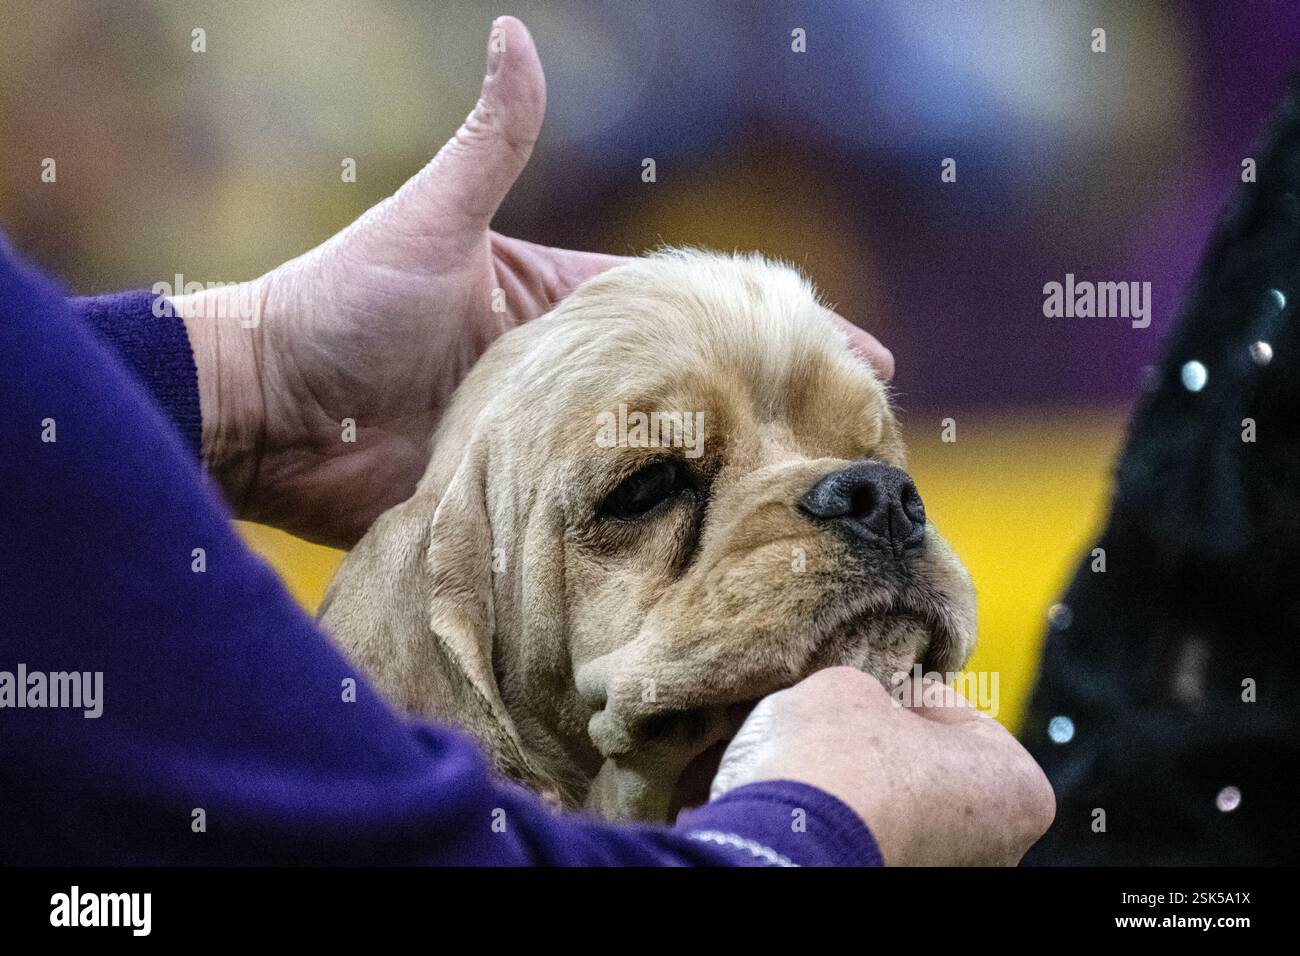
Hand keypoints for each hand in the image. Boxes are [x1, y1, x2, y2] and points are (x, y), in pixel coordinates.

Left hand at [174, 17, 892, 547]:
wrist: (265, 411)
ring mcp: (546, 445)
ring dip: (725, 478)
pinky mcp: (517, 506)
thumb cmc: (339, 306)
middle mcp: (566, 377)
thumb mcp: (429, 224)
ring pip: (652, 465)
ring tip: (808, 502)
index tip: (859, 350)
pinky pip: (593, 523)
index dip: (767, 330)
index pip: (687, 313)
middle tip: (859, 435)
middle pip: (687, 395)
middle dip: (772, 410)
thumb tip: (515, 31)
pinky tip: (710, 550)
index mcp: (560, 308)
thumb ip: (489, 145)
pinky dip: (650, 534)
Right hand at [709, 667, 1054, 865]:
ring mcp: (957, 873)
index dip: (900, 692)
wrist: (787, 842)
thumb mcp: (851, 686)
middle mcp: (1004, 844)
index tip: (868, 693)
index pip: (952, 711)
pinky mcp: (909, 887)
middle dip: (892, 745)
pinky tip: (823, 804)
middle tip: (845, 727)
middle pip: (938, 767)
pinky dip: (862, 823)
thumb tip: (862, 703)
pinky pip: (888, 842)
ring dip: (875, 785)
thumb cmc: (837, 761)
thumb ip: (873, 690)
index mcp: (1016, 783)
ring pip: (911, 810)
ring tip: (827, 766)